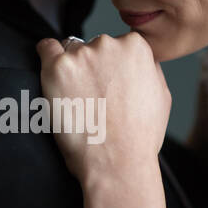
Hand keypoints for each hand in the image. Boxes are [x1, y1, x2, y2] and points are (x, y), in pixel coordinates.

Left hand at [35, 33, 170, 185]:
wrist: (117, 163)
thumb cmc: (140, 137)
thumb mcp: (161, 95)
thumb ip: (150, 68)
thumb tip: (139, 59)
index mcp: (136, 46)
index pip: (117, 45)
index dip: (112, 67)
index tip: (108, 86)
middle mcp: (109, 44)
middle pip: (93, 47)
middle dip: (92, 67)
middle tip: (93, 98)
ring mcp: (81, 55)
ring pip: (71, 52)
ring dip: (72, 70)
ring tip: (77, 101)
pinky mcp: (57, 68)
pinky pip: (46, 49)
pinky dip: (47, 57)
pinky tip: (53, 76)